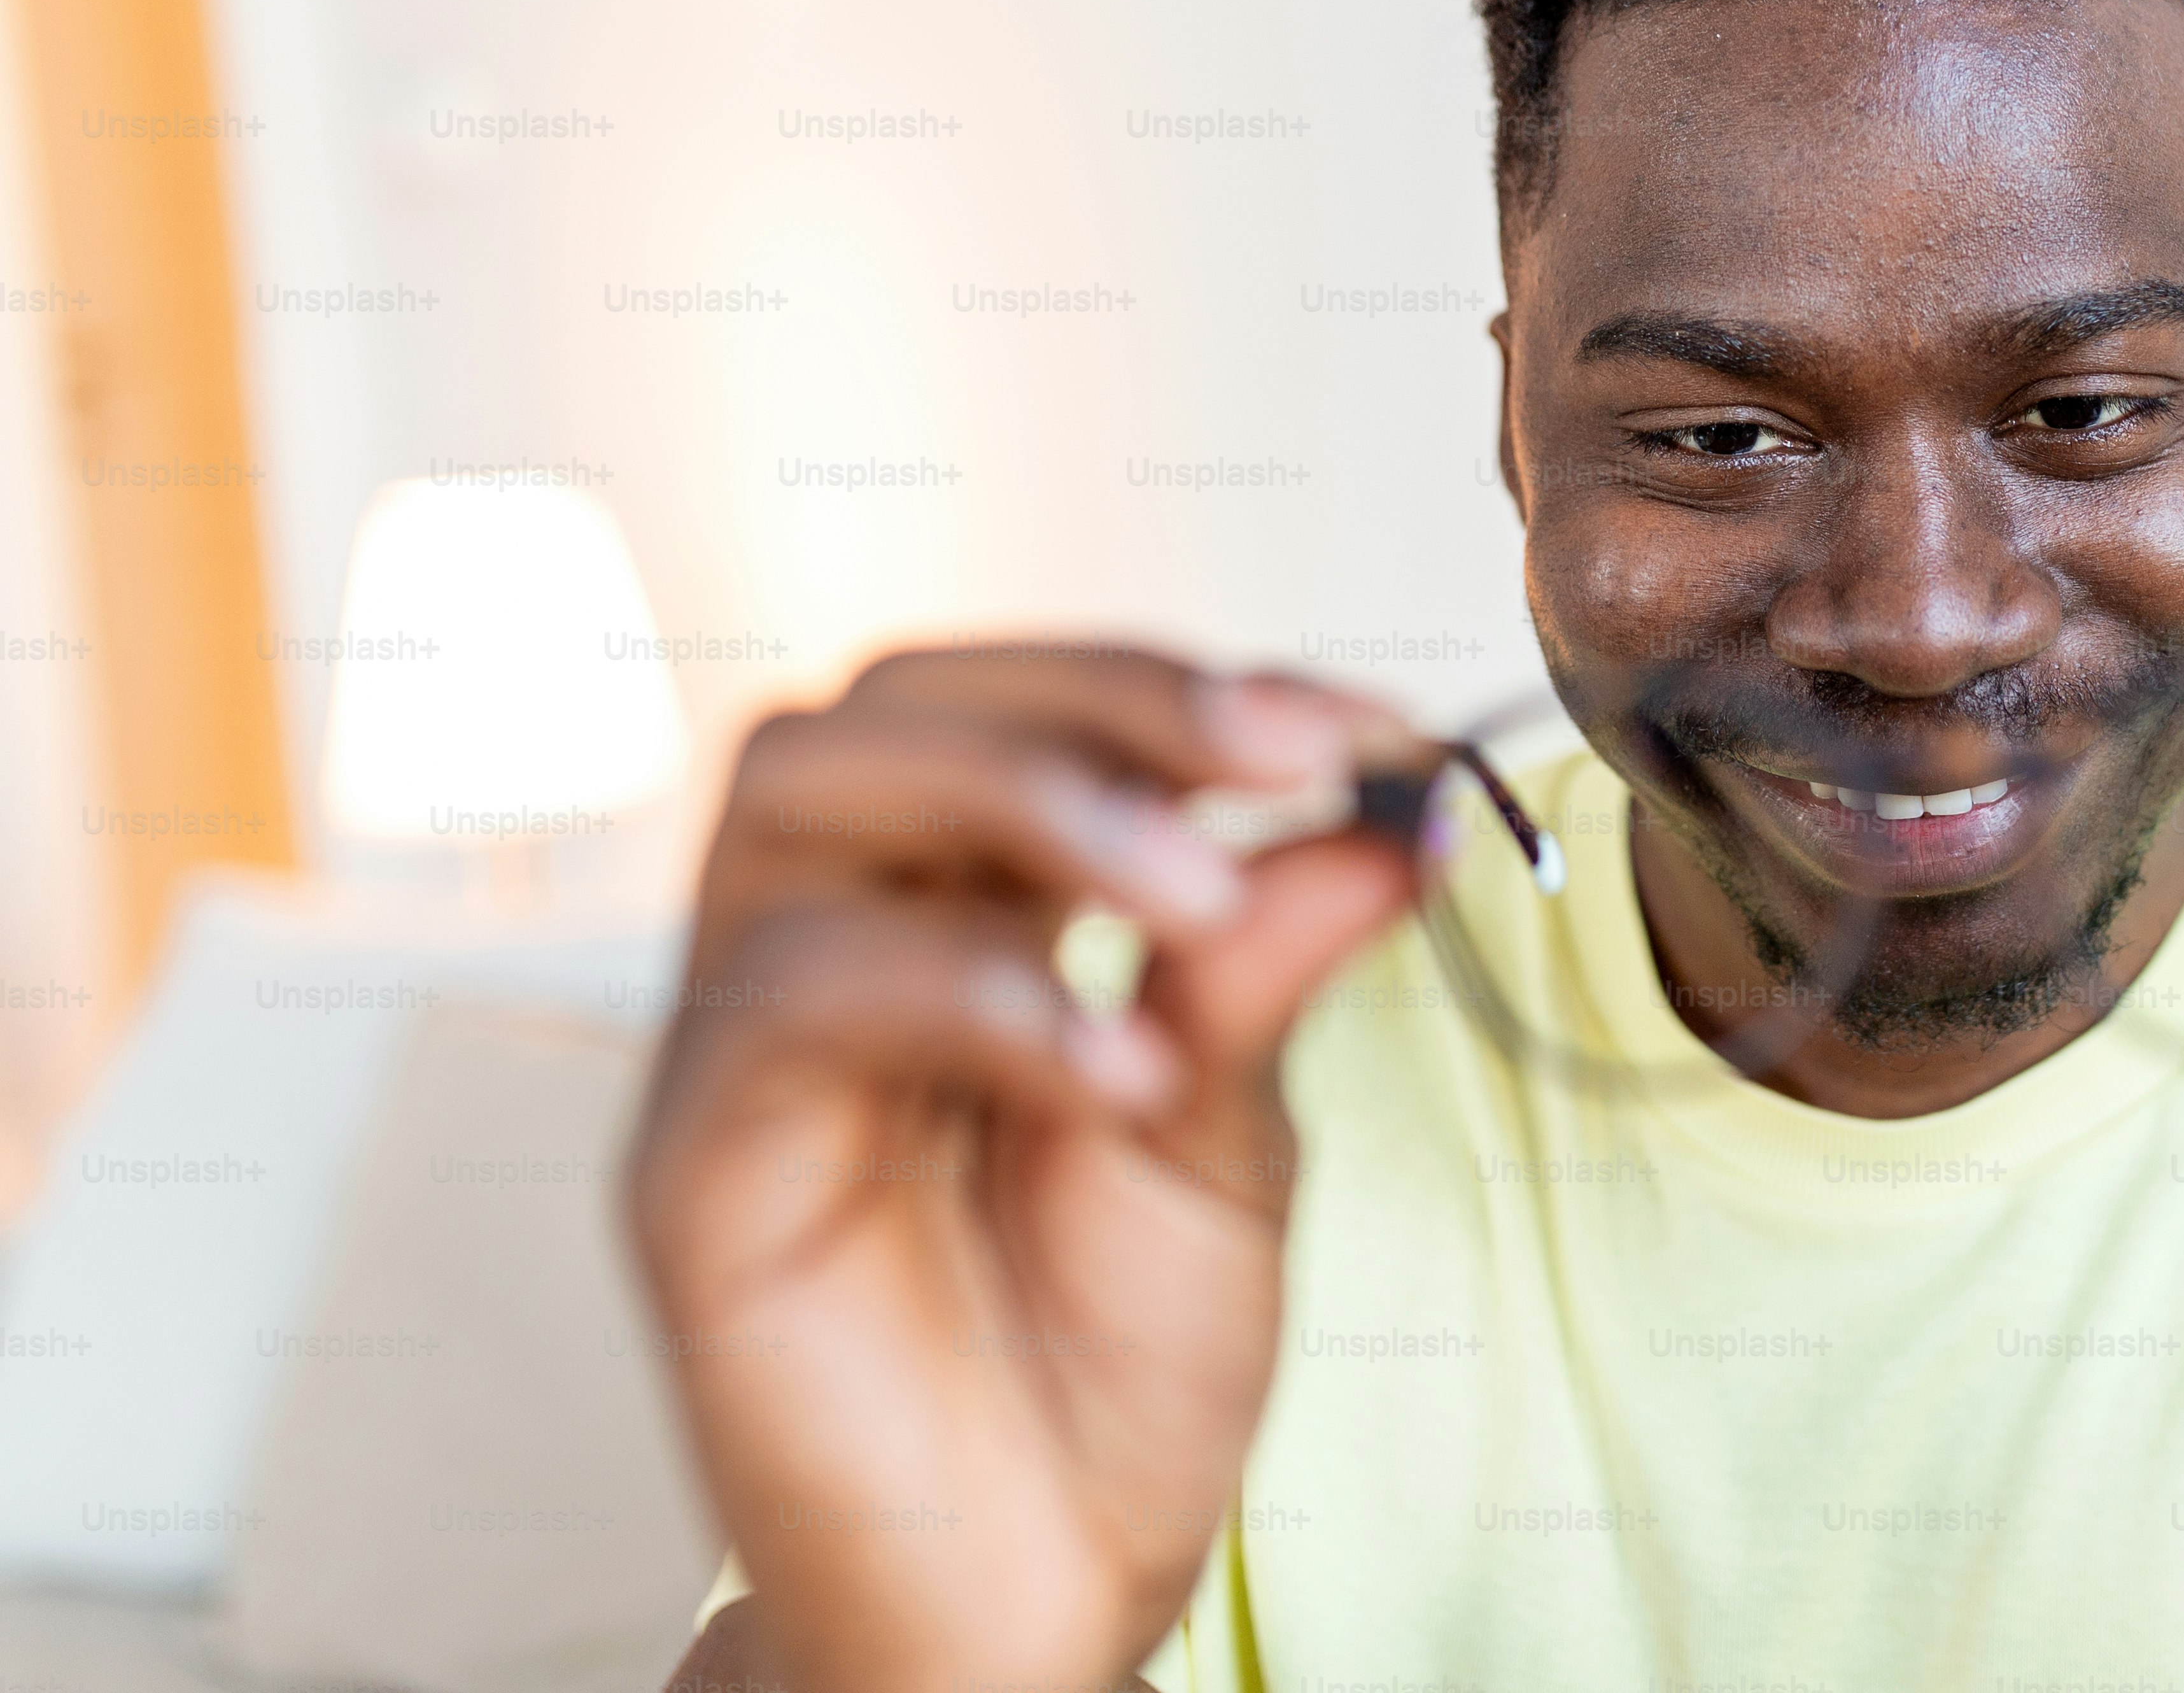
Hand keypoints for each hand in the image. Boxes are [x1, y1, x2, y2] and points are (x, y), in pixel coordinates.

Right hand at [629, 648, 1420, 1692]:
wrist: (1038, 1603)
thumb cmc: (1110, 1370)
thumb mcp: (1228, 1140)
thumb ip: (1268, 967)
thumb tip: (1386, 811)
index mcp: (954, 914)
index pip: (1023, 706)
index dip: (1181, 687)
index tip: (1364, 724)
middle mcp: (827, 942)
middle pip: (892, 702)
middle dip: (1100, 704)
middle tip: (1277, 757)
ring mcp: (743, 1045)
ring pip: (806, 790)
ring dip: (1029, 803)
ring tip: (1201, 897)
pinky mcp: (692, 1165)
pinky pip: (793, 996)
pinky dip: (975, 991)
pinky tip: (1121, 1067)